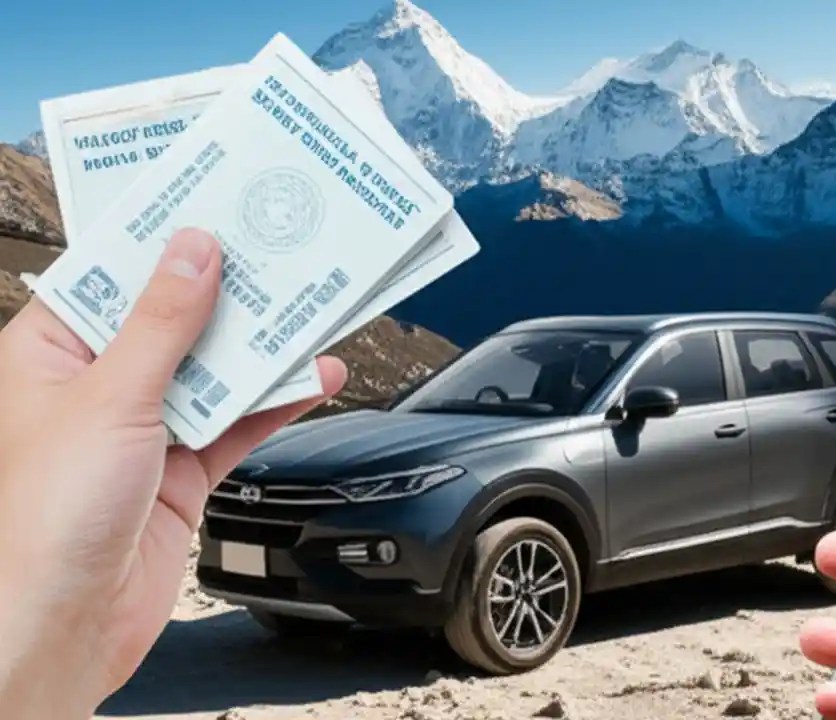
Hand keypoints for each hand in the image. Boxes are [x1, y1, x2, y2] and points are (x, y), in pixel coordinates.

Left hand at [0, 229, 345, 719]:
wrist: (70, 624)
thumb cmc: (46, 520)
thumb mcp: (110, 399)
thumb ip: (162, 325)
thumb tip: (192, 253)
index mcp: (52, 354)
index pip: (113, 277)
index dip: (161, 240)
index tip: (211, 204)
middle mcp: (99, 385)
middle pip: (175, 319)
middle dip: (228, 291)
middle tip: (277, 249)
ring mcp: (145, 426)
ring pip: (215, 368)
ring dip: (262, 346)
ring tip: (310, 305)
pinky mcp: (184, 466)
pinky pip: (239, 420)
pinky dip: (277, 402)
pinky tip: (311, 377)